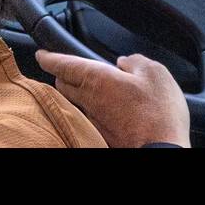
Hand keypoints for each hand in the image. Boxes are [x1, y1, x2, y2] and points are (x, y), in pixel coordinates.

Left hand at [36, 50, 189, 146]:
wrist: (161, 150)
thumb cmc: (158, 113)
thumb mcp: (154, 73)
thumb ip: (135, 62)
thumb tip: (125, 62)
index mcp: (94, 79)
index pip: (60, 64)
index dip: (48, 57)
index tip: (42, 54)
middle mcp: (87, 100)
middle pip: (62, 84)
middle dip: (62, 75)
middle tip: (67, 70)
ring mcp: (92, 121)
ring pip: (74, 103)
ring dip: (76, 95)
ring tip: (87, 90)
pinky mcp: (100, 136)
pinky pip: (89, 118)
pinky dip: (92, 112)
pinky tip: (106, 111)